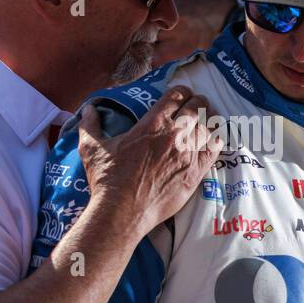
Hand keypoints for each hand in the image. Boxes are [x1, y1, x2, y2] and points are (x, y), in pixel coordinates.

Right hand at [77, 84, 221, 233]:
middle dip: (199, 102)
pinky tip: (214, 139)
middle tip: (198, 104)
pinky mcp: (195, 173)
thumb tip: (87, 110)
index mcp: (153, 123)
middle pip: (197, 107)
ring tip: (208, 120)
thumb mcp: (92, 148)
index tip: (181, 94)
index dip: (181, 91)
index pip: (176, 95)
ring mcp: (188, 154)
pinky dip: (216, 140)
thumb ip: (91, 125)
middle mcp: (174, 135)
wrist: (122, 211)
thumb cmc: (107, 179)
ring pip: (209, 126)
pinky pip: (214, 149)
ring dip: (209, 120)